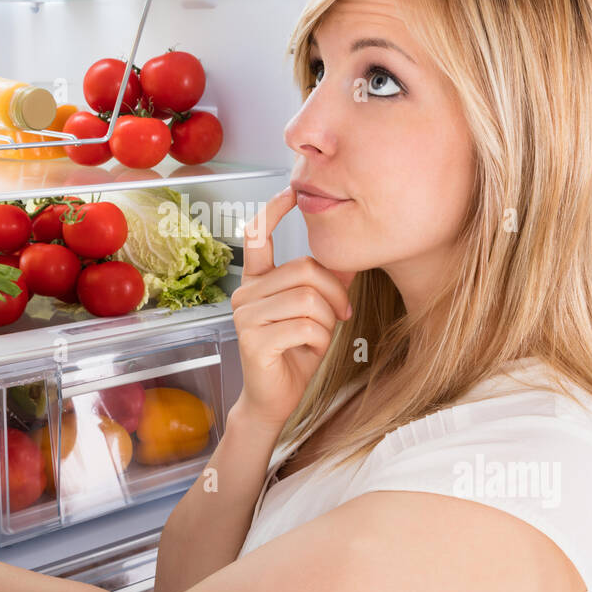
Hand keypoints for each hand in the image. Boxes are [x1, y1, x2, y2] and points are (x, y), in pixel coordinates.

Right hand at [230, 186, 355, 434]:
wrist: (275, 399)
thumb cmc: (294, 354)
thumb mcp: (314, 313)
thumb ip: (323, 284)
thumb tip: (346, 257)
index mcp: (256, 282)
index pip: (256, 236)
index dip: (273, 211)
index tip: (291, 191)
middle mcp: (244, 293)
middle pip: (305, 270)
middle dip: (334, 293)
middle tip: (342, 314)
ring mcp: (245, 315)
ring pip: (308, 298)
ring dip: (327, 321)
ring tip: (319, 337)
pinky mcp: (253, 339)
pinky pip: (305, 325)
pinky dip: (319, 339)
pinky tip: (310, 350)